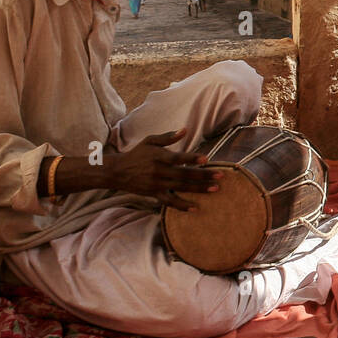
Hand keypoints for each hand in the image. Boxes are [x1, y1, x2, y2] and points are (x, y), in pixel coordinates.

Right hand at [107, 129, 221, 210]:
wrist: (117, 171)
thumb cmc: (137, 153)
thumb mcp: (150, 141)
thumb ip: (168, 136)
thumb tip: (185, 129)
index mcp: (159, 156)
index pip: (178, 158)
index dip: (192, 158)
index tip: (207, 159)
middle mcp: (159, 171)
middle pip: (184, 174)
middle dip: (203, 175)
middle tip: (220, 176)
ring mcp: (157, 184)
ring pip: (181, 188)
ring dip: (199, 189)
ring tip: (215, 189)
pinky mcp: (154, 194)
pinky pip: (170, 202)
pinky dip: (182, 206)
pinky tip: (196, 208)